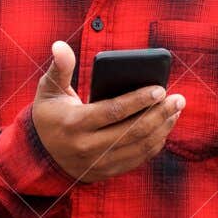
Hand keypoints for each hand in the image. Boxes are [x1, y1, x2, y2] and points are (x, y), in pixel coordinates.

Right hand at [32, 40, 185, 182]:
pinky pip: (137, 159)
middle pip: (132, 131)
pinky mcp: (106, 172)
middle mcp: (87, 147)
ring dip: (162, 128)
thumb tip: (60, 45)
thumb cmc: (49, 115)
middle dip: (160, 114)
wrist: (39, 156)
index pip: (114, 111)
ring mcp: (98, 163)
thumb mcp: (49, 90)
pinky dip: (155, 144)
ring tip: (175, 111)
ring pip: (139, 146)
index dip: (139, 100)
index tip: (160, 89)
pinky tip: (165, 127)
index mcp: (74, 123)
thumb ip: (60, 68)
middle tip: (178, 99)